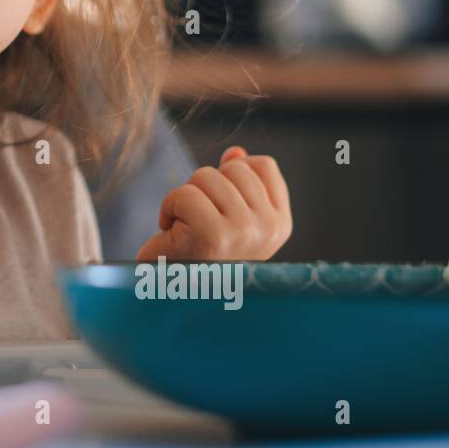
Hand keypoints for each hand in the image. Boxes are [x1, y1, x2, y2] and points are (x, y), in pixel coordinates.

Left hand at [136, 146, 291, 261]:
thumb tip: (236, 152)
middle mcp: (269, 229)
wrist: (170, 294)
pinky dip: (168, 209)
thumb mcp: (227, 218)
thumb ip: (237, 183)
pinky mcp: (212, 235)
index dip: (231, 175)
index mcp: (280, 224)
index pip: (262, 165)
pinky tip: (173, 234)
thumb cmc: (199, 255)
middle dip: (205, 188)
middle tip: (198, 224)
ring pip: (205, 176)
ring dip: (184, 199)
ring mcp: (244, 232)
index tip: (221, 209)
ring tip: (187, 230)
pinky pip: (184, 194)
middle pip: (231, 167)